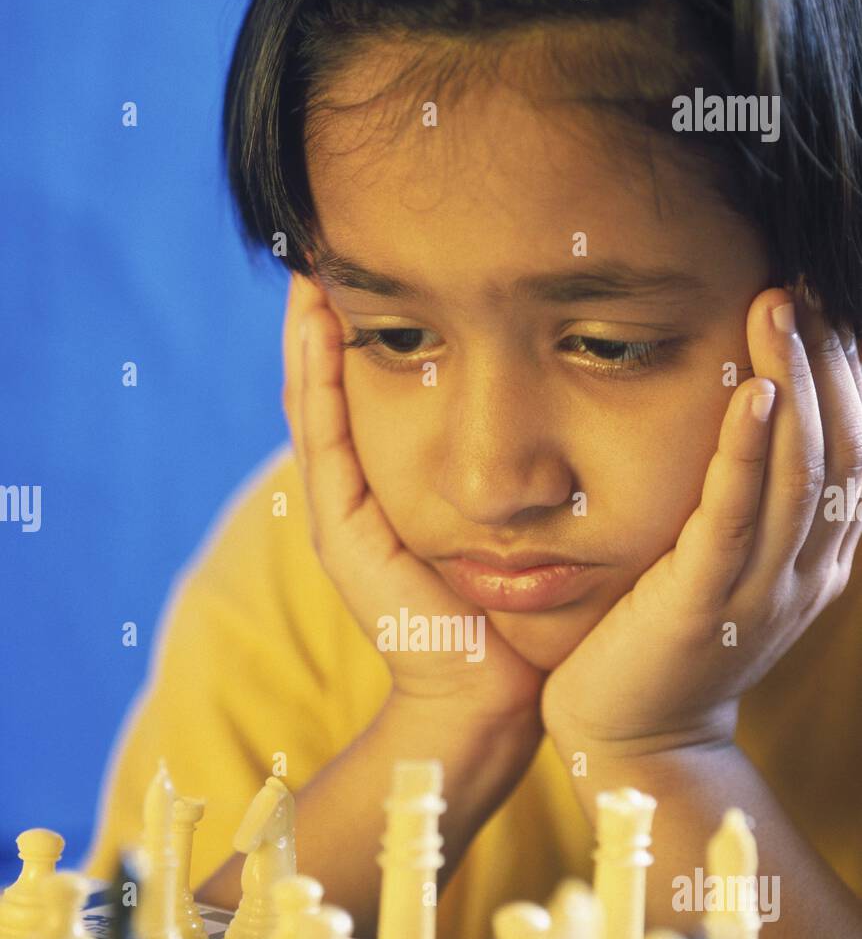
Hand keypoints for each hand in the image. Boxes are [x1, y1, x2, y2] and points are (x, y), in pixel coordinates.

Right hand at [282, 274, 544, 721]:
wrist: (485, 699)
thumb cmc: (509, 621)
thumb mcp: (510, 529)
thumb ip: (512, 477)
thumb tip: (556, 417)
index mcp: (390, 495)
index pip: (366, 394)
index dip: (365, 328)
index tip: (370, 262)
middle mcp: (357, 499)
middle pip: (329, 388)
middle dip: (324, 318)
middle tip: (321, 238)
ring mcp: (341, 514)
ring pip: (314, 401)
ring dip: (307, 332)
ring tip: (306, 262)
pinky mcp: (342, 530)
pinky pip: (323, 435)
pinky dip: (315, 375)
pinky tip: (317, 318)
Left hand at [542, 287, 861, 758]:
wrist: (635, 742)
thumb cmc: (666, 646)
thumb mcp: (726, 573)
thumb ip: (751, 514)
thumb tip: (755, 429)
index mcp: (815, 564)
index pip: (855, 453)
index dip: (847, 376)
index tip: (823, 306)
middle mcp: (804, 575)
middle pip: (841, 450)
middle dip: (826, 361)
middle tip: (802, 282)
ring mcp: (759, 595)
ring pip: (799, 475)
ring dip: (793, 384)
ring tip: (777, 308)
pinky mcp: (700, 606)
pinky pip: (733, 519)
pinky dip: (745, 453)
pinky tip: (750, 394)